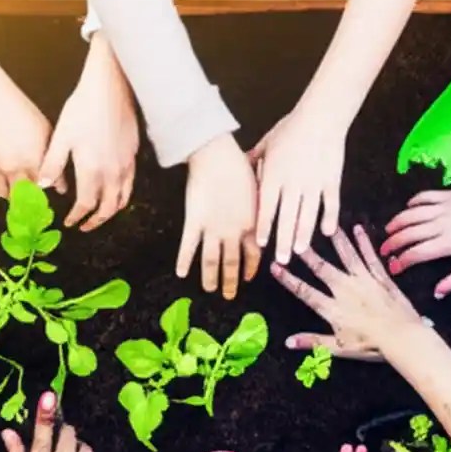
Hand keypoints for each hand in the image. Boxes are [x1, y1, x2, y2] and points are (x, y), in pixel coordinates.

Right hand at [0, 86, 51, 197]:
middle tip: (26, 192)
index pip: (39, 189)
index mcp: (32, 163)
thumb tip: (59, 183)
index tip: (43, 191)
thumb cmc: (20, 110)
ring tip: (9, 183)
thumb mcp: (46, 132)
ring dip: (5, 190)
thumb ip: (53, 159)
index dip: (41, 191)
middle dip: (23, 196)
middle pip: (18, 196)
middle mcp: (12, 169)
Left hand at [40, 34, 138, 230]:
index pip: (84, 204)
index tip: (69, 222)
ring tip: (100, 215)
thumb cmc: (83, 109)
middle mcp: (111, 173)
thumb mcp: (62, 136)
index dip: (76, 217)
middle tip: (84, 226)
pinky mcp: (133, 156)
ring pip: (122, 200)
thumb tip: (43, 186)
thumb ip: (53, 164)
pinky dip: (123, 196)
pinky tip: (115, 192)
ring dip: (110, 212)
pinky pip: (130, 185)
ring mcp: (125, 166)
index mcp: (91, 170)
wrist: (110, 89)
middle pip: (107, 209)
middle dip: (95, 221)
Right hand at [178, 135, 260, 299]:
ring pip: (211, 260)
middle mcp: (232, 231)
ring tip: (209, 289)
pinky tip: (181, 274)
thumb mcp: (259, 186)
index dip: (251, 267)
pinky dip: (184, 260)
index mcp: (251, 223)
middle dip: (230, 281)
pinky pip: (188, 246)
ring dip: (210, 277)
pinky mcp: (194, 222)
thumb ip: (261, 204)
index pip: (254, 254)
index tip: (248, 277)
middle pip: (231, 263)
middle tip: (229, 296)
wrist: (217, 156)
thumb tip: (269, 207)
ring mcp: (212, 229)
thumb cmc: (240, 164)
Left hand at [249, 110, 345, 264]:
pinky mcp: (332, 180)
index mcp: (274, 174)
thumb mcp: (267, 142)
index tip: (261, 244)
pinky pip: (330, 203)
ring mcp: (314, 182)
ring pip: (308, 215)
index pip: (266, 207)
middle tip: (282, 259)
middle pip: (287, 217)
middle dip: (284, 240)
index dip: (264, 226)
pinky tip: (327, 232)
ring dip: (304, 234)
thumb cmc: (292, 127)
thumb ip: (254, 159)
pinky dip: (329, 218)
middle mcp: (293, 182)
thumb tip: (241, 166)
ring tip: (301, 251)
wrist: (322, 115)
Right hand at [273, 226, 419, 357]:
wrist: (403, 338)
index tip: (275, 266)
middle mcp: (345, 290)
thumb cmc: (371, 346)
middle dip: (307, 253)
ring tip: (326, 224)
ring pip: (346, 256)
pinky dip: (363, 242)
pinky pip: (370, 256)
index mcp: (333, 308)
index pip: (305, 292)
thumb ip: (313, 342)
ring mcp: (364, 281)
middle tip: (295, 236)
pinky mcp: (381, 278)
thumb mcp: (339, 348)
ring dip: (335, 240)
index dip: (288, 279)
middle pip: (322, 268)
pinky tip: (358, 229)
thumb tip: (287, 342)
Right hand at [380, 190, 450, 297]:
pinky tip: (408, 208)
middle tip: (384, 250)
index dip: (402, 261)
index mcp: (448, 243)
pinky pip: (425, 196)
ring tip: (388, 229)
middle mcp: (441, 223)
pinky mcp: (449, 195)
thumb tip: (437, 292)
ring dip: (397, 222)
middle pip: (408, 233)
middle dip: (392, 242)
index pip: (416, 253)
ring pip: (411, 213)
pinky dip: (413, 202)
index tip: (394, 267)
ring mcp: (444, 207)